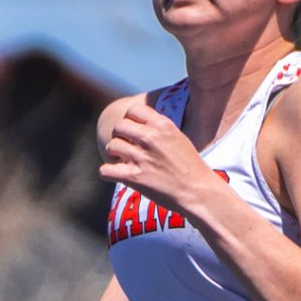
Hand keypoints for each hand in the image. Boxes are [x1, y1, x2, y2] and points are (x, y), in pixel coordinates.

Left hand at [100, 96, 217, 221]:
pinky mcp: (133, 177)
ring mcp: (141, 157)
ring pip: (110, 146)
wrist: (196, 191)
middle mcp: (150, 137)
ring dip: (114, 154)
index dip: (130, 120)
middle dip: (120, 136)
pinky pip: (104, 169)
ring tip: (124, 161)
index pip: (133, 110)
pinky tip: (118, 174)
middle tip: (128, 147)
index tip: (134, 131)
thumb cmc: (188, 165)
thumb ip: (157, 128)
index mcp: (163, 125)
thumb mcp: (177, 137)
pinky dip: (108, 173)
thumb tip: (136, 123)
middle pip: (118, 126)